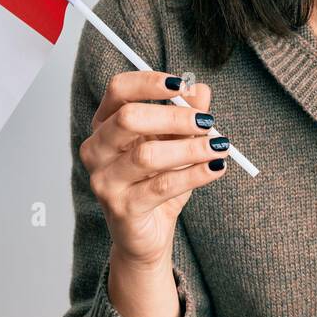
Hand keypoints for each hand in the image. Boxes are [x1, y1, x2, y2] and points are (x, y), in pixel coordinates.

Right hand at [79, 71, 229, 272]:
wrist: (146, 233)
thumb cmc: (156, 181)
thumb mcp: (174, 142)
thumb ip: (186, 115)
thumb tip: (201, 90)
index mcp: (104, 124)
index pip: (119, 90)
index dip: (150, 83)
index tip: (183, 84)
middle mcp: (96, 150)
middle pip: (129, 118)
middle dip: (174, 117)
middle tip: (207, 122)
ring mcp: (104, 180)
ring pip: (146, 155)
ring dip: (190, 148)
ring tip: (220, 146)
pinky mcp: (121, 208)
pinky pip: (161, 186)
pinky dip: (194, 174)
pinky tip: (216, 168)